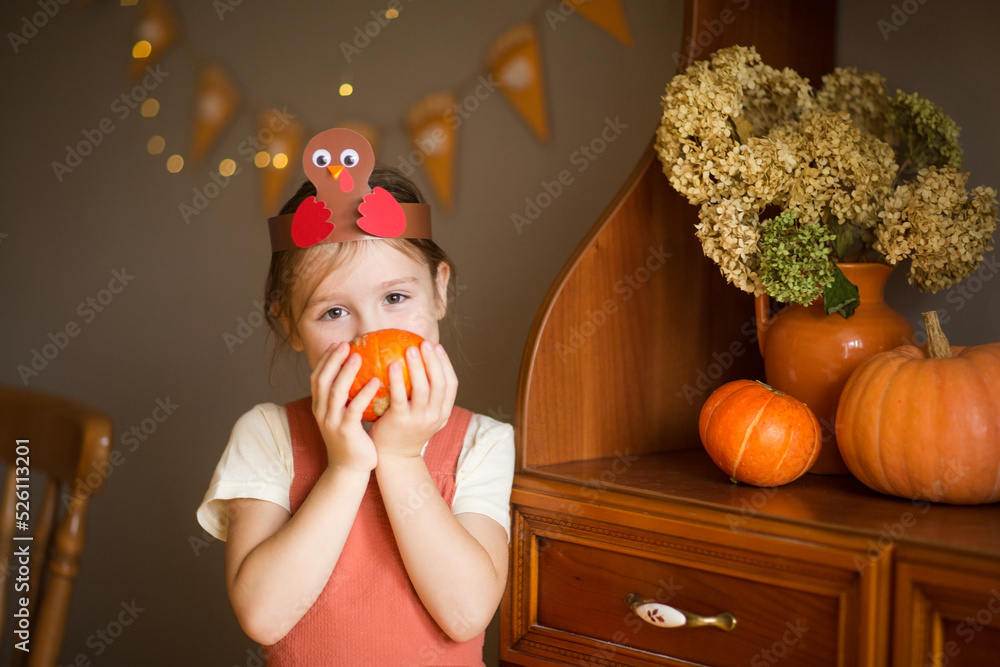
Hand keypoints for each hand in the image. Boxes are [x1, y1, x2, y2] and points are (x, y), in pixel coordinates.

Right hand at [310, 342, 379, 471]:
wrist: (350, 469)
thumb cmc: (352, 440)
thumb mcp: (345, 416)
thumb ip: (348, 398)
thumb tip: (363, 374)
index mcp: (320, 407)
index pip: (317, 378)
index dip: (326, 360)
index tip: (338, 344)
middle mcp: (322, 412)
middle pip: (322, 380)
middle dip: (333, 360)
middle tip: (346, 344)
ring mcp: (331, 422)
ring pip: (335, 392)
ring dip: (346, 372)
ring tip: (358, 356)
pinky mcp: (345, 431)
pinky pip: (354, 408)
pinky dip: (363, 393)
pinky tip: (375, 381)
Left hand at [370, 341, 457, 458]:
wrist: (393, 457)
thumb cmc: (404, 429)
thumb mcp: (422, 414)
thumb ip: (424, 394)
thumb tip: (418, 362)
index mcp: (443, 413)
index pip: (451, 384)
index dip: (446, 364)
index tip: (437, 347)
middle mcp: (435, 416)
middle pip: (439, 384)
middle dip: (434, 361)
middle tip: (425, 343)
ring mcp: (419, 420)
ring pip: (423, 389)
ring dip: (418, 367)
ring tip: (410, 349)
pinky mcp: (401, 422)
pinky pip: (400, 397)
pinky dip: (398, 380)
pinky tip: (391, 365)